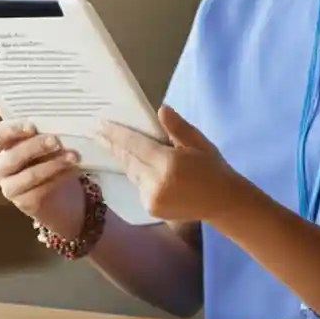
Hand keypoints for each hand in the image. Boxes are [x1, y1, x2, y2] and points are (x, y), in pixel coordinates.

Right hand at [0, 119, 85, 235]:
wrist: (61, 197)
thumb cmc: (51, 160)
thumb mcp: (48, 144)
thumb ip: (48, 133)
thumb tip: (65, 122)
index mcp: (5, 146)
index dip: (13, 129)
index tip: (32, 126)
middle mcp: (2, 167)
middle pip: (12, 156)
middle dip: (35, 147)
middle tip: (56, 141)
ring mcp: (10, 187)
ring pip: (28, 175)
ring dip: (52, 165)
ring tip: (73, 157)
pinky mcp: (24, 203)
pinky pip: (40, 191)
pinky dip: (59, 179)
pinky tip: (73, 171)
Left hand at [96, 105, 240, 221]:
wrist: (223, 203)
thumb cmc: (213, 169)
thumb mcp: (199, 143)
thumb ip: (177, 128)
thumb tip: (161, 110)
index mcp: (168, 164)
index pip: (135, 144)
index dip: (115, 134)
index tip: (99, 124)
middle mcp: (155, 182)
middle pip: (128, 159)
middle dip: (111, 144)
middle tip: (95, 131)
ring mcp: (151, 198)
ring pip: (131, 172)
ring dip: (123, 158)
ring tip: (108, 142)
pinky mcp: (150, 208)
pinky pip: (138, 185)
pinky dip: (136, 173)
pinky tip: (134, 163)